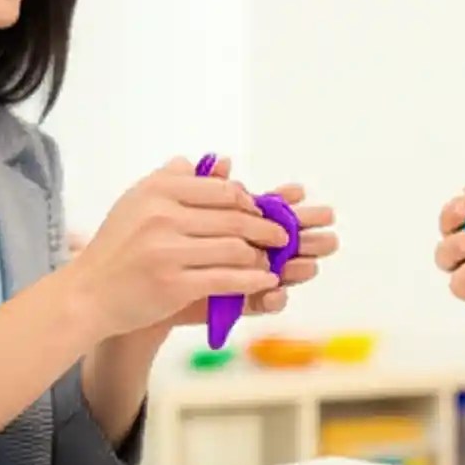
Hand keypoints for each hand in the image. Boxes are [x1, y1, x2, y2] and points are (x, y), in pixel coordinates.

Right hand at [61, 157, 286, 340]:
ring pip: (235, 249)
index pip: (222, 190)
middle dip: (265, 229)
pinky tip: (265, 282)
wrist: (86, 294)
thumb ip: (175, 179)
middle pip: (233, 218)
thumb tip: (219, 162)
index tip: (262, 212)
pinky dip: (252, 281)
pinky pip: (227, 279)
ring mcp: (167, 250)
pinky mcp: (174, 284)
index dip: (250, 202)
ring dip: (261, 256)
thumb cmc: (116, 247)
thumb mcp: (136, 201)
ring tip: (270, 261)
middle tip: (282, 237)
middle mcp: (162, 216)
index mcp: (158, 190)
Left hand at [154, 182, 339, 325]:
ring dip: (299, 267)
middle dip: (309, 235)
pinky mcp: (237, 304)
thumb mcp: (177, 211)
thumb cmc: (157, 247)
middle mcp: (249, 250)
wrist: (136, 288)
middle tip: (328, 230)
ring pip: (283, 271)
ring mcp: (246, 277)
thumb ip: (204, 189)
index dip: (287, 201)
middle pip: (288, 240)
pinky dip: (273, 298)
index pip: (270, 209)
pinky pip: (263, 303)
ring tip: (309, 264)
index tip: (300, 192)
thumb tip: (222, 160)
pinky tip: (277, 292)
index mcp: (239, 224)